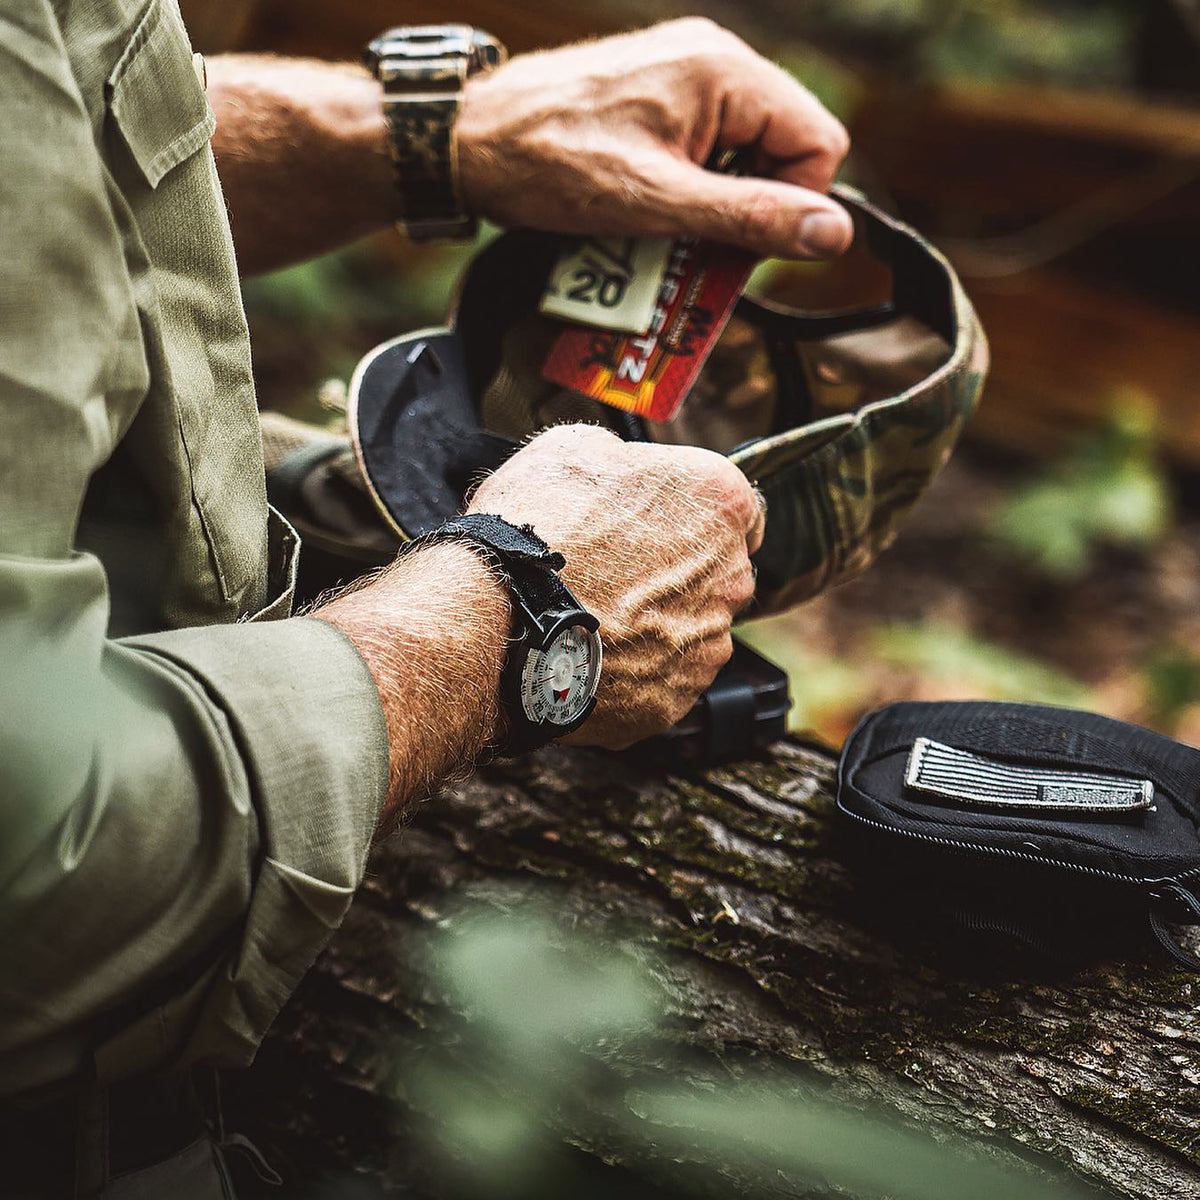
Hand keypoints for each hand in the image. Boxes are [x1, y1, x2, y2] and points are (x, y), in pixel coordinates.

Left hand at [457, 17, 851, 259]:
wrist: (470, 140)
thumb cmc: (550, 162)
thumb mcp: (659, 203)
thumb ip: (750, 218)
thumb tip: (831, 233)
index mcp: (724, 70)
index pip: (818, 142)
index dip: (793, 205)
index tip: (742, 244)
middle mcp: (711, 60)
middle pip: (782, 149)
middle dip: (750, 209)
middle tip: (701, 246)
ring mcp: (681, 76)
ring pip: (743, 155)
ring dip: (715, 207)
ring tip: (668, 232)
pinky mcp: (656, 98)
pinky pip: (704, 150)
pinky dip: (688, 192)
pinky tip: (651, 211)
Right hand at [468, 424, 763, 749]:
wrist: (501, 616)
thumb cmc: (537, 529)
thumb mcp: (573, 448)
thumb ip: (622, 460)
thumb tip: (619, 471)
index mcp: (718, 503)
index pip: (737, 511)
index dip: (693, 517)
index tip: (661, 526)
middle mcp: (730, 575)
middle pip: (716, 573)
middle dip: (675, 573)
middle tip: (614, 571)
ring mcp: (707, 642)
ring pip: (691, 631)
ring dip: (654, 625)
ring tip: (593, 616)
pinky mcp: (676, 698)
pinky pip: (661, 681)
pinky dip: (633, 672)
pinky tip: (589, 652)